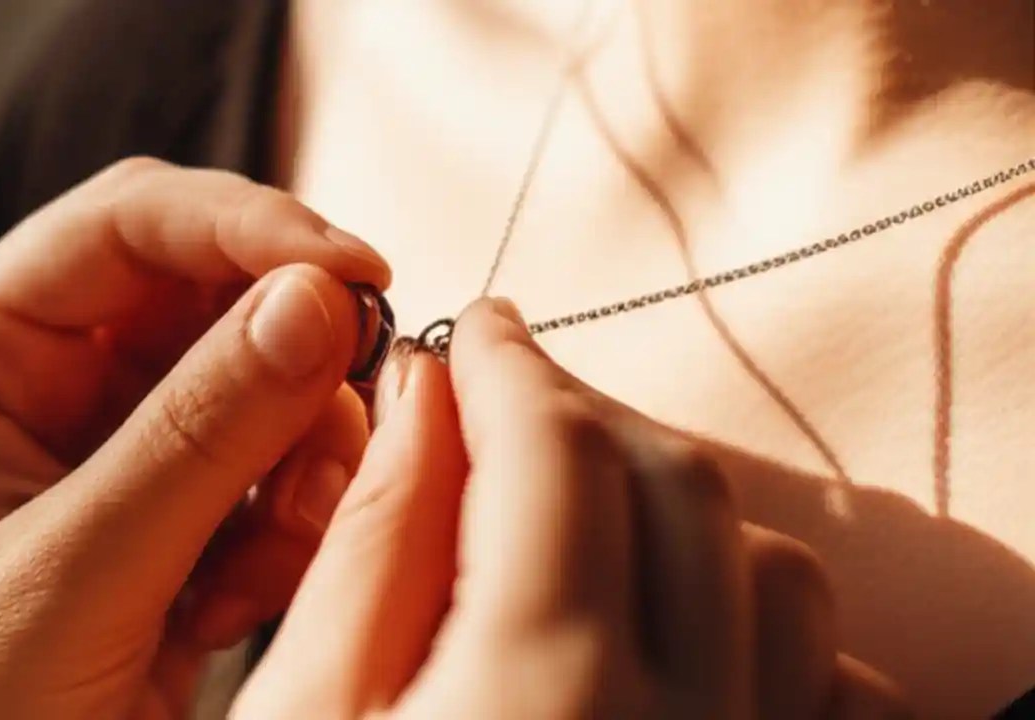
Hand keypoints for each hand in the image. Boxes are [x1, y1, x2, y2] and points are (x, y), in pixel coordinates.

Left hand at [0, 158, 389, 718]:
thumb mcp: (66, 575)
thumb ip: (194, 438)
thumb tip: (315, 306)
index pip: (128, 225)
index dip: (249, 226)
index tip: (354, 272)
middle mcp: (62, 384)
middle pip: (219, 294)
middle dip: (295, 354)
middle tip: (351, 409)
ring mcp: (133, 451)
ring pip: (274, 385)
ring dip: (302, 460)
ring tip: (263, 558)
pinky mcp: (191, 517)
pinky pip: (287, 471)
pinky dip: (294, 527)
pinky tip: (232, 606)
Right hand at [235, 299, 910, 718]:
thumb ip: (374, 545)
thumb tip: (424, 402)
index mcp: (541, 688)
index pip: (554, 447)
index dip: (508, 364)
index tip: (471, 333)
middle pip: (670, 484)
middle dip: (579, 418)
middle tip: (500, 413)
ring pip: (766, 569)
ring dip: (671, 507)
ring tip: (573, 511)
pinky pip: (814, 679)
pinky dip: (751, 615)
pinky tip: (667, 618)